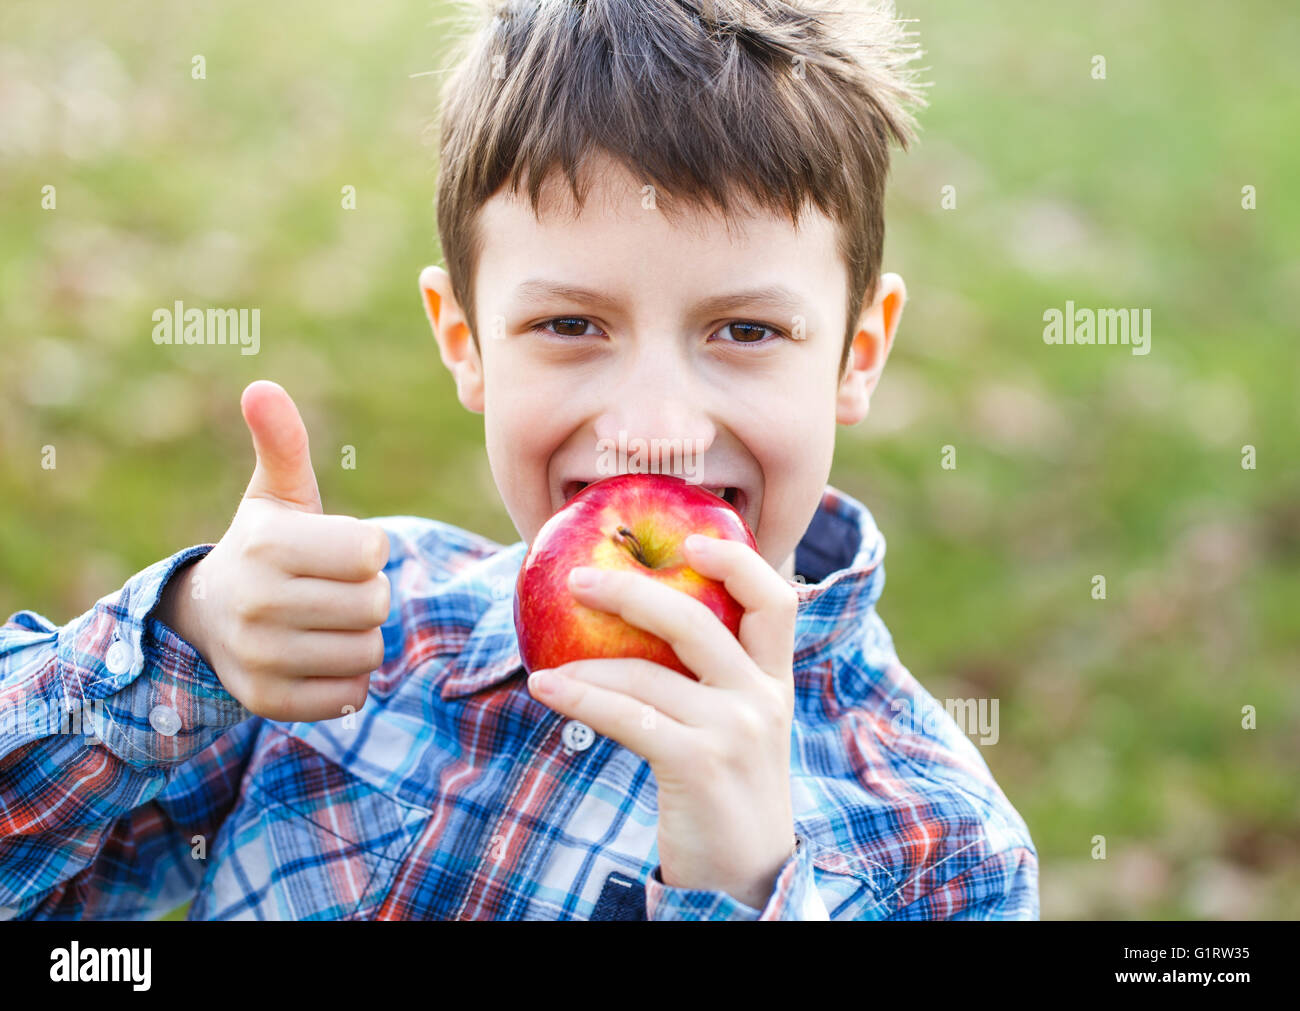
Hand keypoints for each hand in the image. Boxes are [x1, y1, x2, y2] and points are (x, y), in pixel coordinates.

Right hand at [155, 380, 389, 722]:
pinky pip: (351, 696)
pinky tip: (317, 658)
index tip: (338, 551)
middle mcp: (258, 603)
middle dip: (367, 594)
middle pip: (375, 604)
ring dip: (361, 638)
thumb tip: (261, 388)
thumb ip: (282, 443)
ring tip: (326, 623)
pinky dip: (346, 680)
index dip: (368, 551)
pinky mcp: (269, 702)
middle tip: (333, 590)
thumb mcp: (274, 496)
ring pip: (368, 652)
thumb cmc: (265, 549)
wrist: (208, 620)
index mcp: (268, 545)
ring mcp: (260, 657)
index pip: (372, 553)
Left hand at [525, 533, 798, 910]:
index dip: (737, 561)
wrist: (748, 880)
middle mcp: (762, 698)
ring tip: (544, 661)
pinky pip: (627, 715)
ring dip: (587, 661)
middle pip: (698, 619)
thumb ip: (712, 683)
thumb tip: (640, 629)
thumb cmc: (727, 796)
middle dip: (633, 590)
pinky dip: (580, 697)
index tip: (693, 539)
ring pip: (649, 673)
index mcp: (774, 682)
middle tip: (577, 578)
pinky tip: (546, 689)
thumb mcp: (739, 730)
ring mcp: (734, 730)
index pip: (775, 600)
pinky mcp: (699, 763)